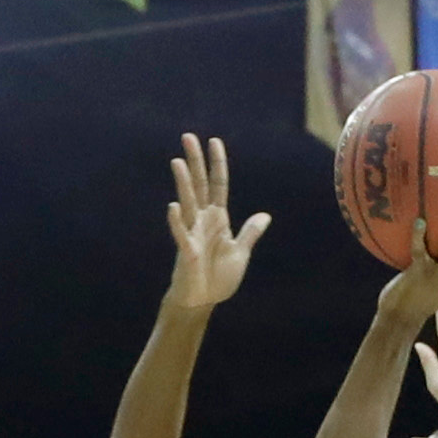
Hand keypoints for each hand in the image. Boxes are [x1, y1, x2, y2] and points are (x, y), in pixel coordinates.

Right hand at [164, 135, 269, 309]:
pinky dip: (177, 221)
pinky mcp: (187, 251)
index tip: (214, 141)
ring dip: (183, 183)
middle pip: (199, 185)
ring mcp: (193, 233)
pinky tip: (173, 207)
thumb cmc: (218, 279)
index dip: (217, 164)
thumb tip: (264, 216)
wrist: (203, 301)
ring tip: (177, 161)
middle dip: (195, 161)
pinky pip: (181, 233)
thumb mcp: (240, 253)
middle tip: (188, 136)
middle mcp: (203, 221)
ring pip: (188, 202)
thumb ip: (250, 233)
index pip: (217, 184)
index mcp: (218, 219)